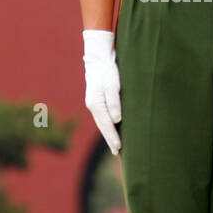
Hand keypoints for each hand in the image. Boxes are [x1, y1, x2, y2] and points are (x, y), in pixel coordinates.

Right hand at [83, 29, 121, 153]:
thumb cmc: (107, 71)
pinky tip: (113, 130)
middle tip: (117, 153)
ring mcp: (95, 104)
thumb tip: (117, 120)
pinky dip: (108, 126)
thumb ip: (114, 102)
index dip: (112, 137)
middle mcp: (93, 106)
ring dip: (109, 134)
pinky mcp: (99, 101)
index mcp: (96, 104)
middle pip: (102, 127)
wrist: (99, 60)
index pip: (106, 125)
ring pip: (102, 123)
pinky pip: (103, 117)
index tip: (118, 148)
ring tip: (116, 146)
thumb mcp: (113, 85)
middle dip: (110, 140)